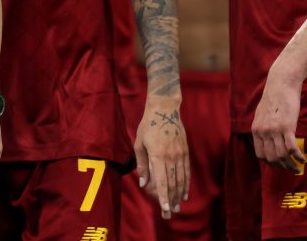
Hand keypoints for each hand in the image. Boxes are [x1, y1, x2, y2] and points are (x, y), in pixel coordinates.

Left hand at [134, 99, 188, 218]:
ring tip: (178, 207)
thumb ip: (141, 164)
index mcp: (157, 155)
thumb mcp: (139, 143)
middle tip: (170, 214)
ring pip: (181, 179)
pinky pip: (186, 172)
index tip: (165, 210)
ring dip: (179, 195)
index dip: (163, 197)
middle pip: (172, 183)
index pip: (161, 181)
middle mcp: (171, 157)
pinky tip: (184, 193)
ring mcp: (180, 155)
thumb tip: (143, 183)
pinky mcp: (185, 152)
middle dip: (171, 200)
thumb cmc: (147, 126)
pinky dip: (186, 184)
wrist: (165, 111)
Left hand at [252, 63, 306, 170]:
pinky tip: (304, 160)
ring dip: (291, 165)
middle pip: (271, 158)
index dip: (270, 163)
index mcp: (256, 130)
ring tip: (298, 167)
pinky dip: (298, 157)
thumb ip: (263, 127)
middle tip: (292, 169)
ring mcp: (274, 130)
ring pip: (282, 156)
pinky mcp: (286, 127)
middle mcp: (263, 132)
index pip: (260, 155)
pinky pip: (292, 148)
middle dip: (282, 167)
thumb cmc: (274, 99)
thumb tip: (267, 139)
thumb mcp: (262, 114)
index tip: (280, 165)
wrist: (281, 85)